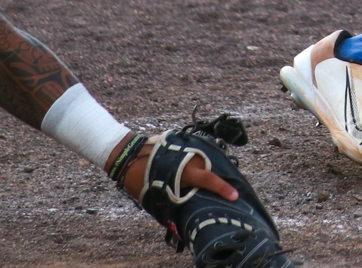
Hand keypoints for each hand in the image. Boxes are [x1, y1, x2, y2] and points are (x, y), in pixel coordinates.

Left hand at [111, 133, 241, 204]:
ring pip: (202, 161)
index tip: (235, 196)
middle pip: (210, 169)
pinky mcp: (180, 144)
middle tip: (224, 192)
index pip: (210, 180)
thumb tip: (182, 217)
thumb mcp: (155, 194)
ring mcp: (185, 148)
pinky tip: (194, 171)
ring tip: (209, 183)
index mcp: (184, 171)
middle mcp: (189, 157)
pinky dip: (196, 163)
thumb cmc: (138, 178)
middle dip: (217, 181)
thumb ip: (173, 202)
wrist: (127, 153)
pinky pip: (194, 155)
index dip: (224, 189)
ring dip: (205, 171)